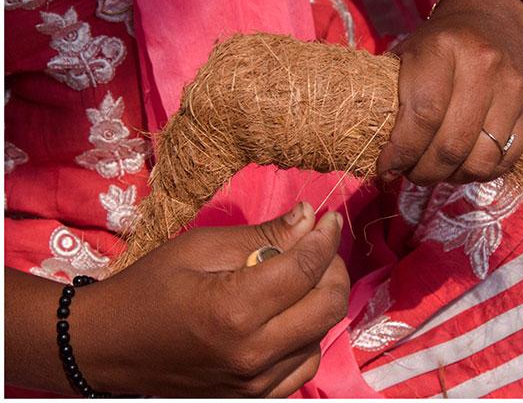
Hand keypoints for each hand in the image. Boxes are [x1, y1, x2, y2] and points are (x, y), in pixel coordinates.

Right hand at [72, 204, 347, 396]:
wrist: (110, 346)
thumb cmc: (151, 286)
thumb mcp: (202, 247)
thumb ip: (261, 236)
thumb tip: (309, 217)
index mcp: (236, 310)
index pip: (306, 268)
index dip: (325, 237)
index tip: (329, 217)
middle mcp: (253, 355)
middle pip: (328, 307)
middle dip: (332, 267)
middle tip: (318, 244)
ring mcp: (254, 385)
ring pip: (321, 336)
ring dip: (320, 301)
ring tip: (299, 276)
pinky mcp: (252, 399)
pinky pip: (303, 367)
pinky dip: (307, 336)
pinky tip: (288, 314)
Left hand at [376, 0, 522, 185]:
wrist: (498, 13)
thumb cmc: (443, 39)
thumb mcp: (411, 51)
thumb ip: (393, 94)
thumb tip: (374, 151)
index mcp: (444, 48)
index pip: (422, 116)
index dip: (400, 152)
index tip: (386, 168)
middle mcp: (484, 66)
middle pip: (450, 145)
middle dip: (423, 172)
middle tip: (410, 174)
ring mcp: (514, 87)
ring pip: (480, 160)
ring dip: (452, 177)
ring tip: (437, 170)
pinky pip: (506, 160)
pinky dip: (480, 173)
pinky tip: (463, 164)